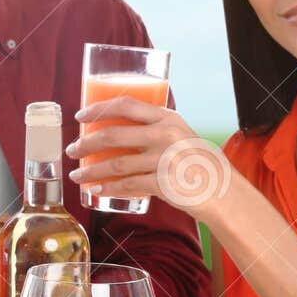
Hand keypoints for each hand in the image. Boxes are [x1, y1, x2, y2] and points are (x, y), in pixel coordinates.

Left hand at [66, 97, 233, 215]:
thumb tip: (116, 131)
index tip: (80, 116)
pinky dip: (108, 188)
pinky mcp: (163, 183)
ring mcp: (164, 159)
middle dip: (85, 143)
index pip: (126, 105)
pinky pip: (128, 185)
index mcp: (168, 118)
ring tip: (78, 176)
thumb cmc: (199, 163)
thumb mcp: (181, 135)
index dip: (98, 108)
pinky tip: (96, 190)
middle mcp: (165, 135)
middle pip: (113, 135)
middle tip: (73, 150)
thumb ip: (155, 130)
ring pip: (115, 164)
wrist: (224, 192)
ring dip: (91, 171)